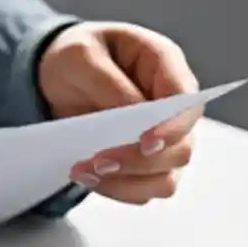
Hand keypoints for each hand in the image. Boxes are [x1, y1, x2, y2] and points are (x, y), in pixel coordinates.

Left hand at [38, 22, 200, 203]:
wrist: (59, 77)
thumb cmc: (78, 56)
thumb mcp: (81, 55)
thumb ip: (110, 84)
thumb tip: (130, 118)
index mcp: (165, 65)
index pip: (187, 103)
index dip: (173, 127)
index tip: (144, 143)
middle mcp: (173, 107)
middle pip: (180, 150)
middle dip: (138, 161)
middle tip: (98, 161)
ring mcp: (164, 139)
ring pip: (164, 179)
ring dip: (125, 181)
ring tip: (84, 170)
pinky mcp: (146, 164)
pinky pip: (142, 191)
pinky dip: (115, 189)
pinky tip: (87, 175)